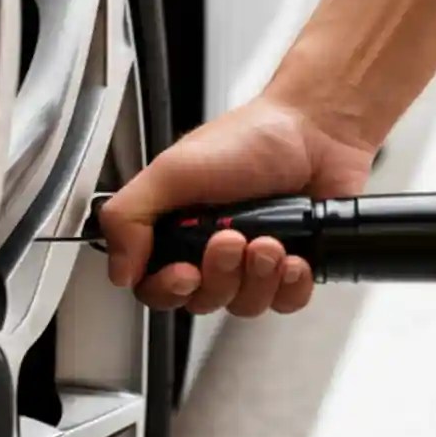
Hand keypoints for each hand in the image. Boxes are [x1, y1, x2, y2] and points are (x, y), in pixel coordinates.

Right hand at [97, 94, 375, 315]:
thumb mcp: (173, 170)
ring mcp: (254, 262)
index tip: (185, 273)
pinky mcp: (294, 267)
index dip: (168, 290)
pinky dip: (291, 285)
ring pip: (244, 305)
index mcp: (177, 229)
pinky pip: (286, 302)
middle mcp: (213, 250)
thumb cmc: (251, 140)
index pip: (155, 286)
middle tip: (232, 240)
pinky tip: (295, 257)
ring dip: (258, 277)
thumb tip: (119, 270)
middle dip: (219, 276)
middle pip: (202, 301)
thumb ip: (130, 216)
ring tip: (270, 241)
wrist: (316, 131)